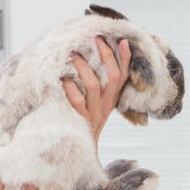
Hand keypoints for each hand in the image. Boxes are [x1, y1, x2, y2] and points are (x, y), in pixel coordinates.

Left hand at [62, 37, 131, 151]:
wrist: (82, 150)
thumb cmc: (86, 122)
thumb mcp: (97, 105)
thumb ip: (98, 86)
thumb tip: (87, 58)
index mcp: (112, 100)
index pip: (123, 76)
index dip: (125, 59)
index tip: (122, 41)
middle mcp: (106, 105)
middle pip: (112, 77)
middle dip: (106, 55)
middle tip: (96, 38)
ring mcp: (94, 112)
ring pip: (93, 86)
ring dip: (83, 68)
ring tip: (74, 55)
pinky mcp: (81, 119)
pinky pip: (77, 102)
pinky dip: (70, 89)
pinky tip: (63, 80)